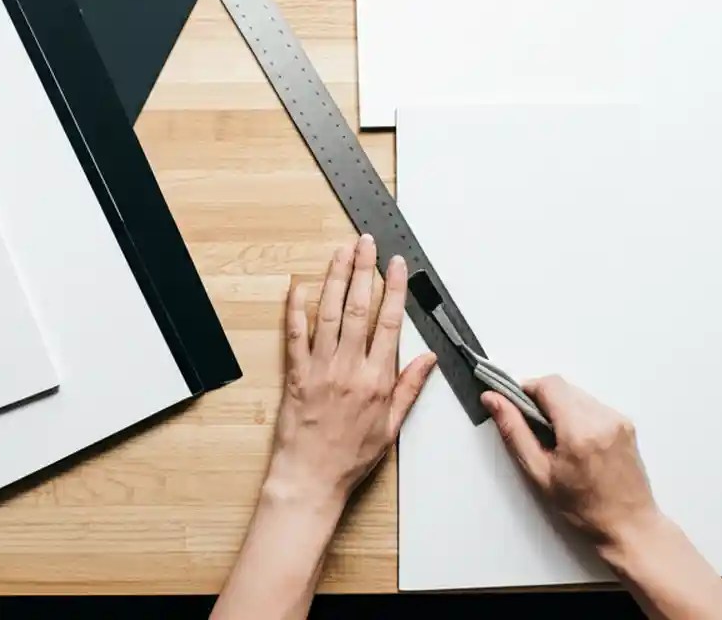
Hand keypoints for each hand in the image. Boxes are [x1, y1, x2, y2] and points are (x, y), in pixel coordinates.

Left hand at [265, 235, 437, 508]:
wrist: (311, 478)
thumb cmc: (350, 457)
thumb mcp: (392, 426)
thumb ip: (409, 388)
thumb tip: (428, 359)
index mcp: (377, 379)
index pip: (389, 322)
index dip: (394, 289)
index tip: (396, 265)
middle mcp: (349, 368)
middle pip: (357, 307)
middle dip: (363, 270)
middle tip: (365, 244)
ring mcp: (320, 368)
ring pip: (327, 313)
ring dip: (333, 279)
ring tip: (339, 254)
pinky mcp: (295, 375)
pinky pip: (294, 335)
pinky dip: (295, 309)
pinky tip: (298, 287)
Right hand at [482, 376, 659, 551]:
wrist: (629, 526)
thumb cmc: (583, 508)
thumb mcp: (539, 473)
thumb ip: (514, 431)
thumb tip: (492, 399)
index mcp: (579, 431)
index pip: (548, 384)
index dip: (526, 390)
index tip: (516, 407)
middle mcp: (603, 418)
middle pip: (562, 387)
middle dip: (542, 400)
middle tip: (535, 431)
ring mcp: (618, 419)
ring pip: (577, 394)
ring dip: (560, 407)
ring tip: (557, 441)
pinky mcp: (626, 423)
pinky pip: (593, 405)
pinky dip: (578, 415)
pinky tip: (576, 443)